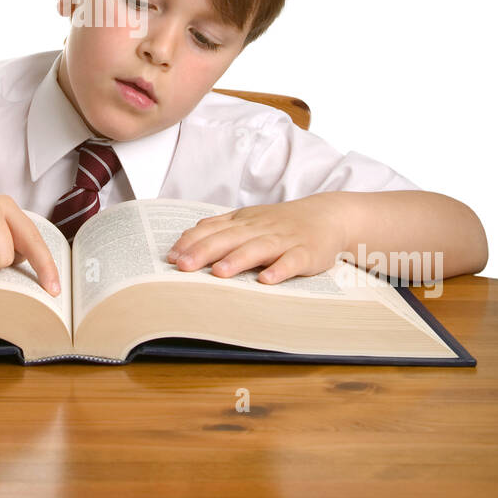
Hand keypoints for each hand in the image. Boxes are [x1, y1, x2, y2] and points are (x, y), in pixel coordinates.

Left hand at [165, 195, 347, 284]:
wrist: (327, 215)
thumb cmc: (281, 222)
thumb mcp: (250, 219)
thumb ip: (221, 226)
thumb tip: (188, 236)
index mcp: (244, 221)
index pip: (212, 229)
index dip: (191, 242)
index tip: (171, 257)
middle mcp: (260, 228)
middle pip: (229, 238)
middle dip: (204, 251)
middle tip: (182, 266)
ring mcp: (284, 240)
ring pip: (258, 248)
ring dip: (238, 260)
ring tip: (219, 273)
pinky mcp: (306, 253)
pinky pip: (292, 261)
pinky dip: (280, 270)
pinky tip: (266, 281)